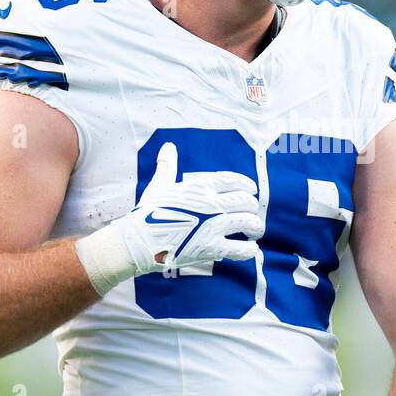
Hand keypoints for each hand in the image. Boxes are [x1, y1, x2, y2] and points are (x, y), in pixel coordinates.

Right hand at [113, 141, 263, 276]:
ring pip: (247, 222)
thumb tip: (168, 146)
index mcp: (200, 186)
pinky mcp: (211, 247)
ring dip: (255, 225)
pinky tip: (250, 249)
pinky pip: (240, 248)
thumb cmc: (148, 212)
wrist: (139, 239)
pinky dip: (248, 249)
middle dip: (251, 206)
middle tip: (252, 212)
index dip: (246, 184)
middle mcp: (211, 204)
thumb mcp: (159, 184)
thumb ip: (168, 165)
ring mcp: (213, 226)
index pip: (233, 180)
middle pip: (244, 201)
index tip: (252, 189)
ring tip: (256, 228)